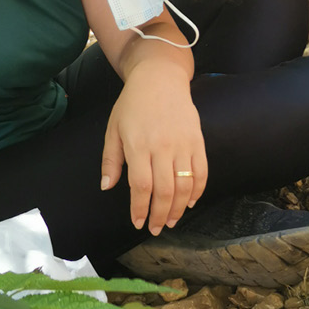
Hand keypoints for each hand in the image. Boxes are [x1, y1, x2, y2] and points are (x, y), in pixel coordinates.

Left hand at [100, 62, 208, 235]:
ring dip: (179, 208)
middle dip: (160, 215)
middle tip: (156, 228)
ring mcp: (183, 145)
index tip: (138, 222)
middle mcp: (162, 147)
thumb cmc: (132, 104)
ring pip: (185, 186)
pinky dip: (198, 191)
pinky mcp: (198, 142)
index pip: (141, 186)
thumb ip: (110, 159)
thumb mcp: (113, 129)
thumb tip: (107, 186)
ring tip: (171, 220)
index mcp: (138, 145)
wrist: (160, 79)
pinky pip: (201, 173)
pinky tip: (189, 202)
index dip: (140, 208)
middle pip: (164, 191)